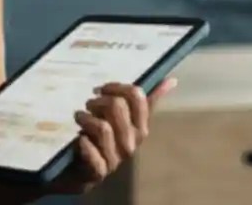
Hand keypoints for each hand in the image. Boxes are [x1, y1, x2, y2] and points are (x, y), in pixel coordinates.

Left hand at [53, 78, 178, 194]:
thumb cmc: (103, 138)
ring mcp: (117, 158)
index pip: (137, 96)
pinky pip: (91, 150)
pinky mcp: (99, 170)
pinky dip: (83, 142)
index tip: (101, 90)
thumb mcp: (122, 118)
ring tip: (80, 118)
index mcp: (141, 127)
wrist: (82, 170)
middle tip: (89, 105)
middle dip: (97, 101)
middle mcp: (132, 143)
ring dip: (85, 118)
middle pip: (117, 106)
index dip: (115, 87)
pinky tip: (80, 139)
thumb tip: (172, 80)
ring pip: (103, 127)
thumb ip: (142, 101)